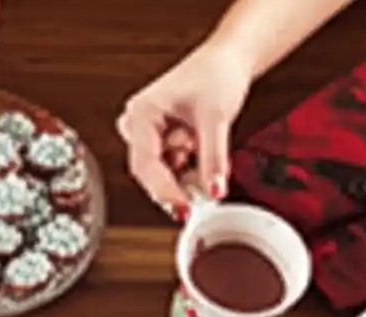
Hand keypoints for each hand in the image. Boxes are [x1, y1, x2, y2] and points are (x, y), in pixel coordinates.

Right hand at [116, 39, 252, 218]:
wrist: (229, 58)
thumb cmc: (217, 73)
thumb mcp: (216, 118)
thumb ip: (213, 159)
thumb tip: (214, 191)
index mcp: (141, 113)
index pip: (145, 163)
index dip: (164, 189)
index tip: (184, 209)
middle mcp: (137, 123)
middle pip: (149, 171)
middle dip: (176, 182)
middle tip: (202, 193)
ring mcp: (146, 131)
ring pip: (161, 170)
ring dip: (185, 170)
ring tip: (203, 145)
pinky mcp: (159, 138)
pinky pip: (169, 164)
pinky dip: (188, 165)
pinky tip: (200, 148)